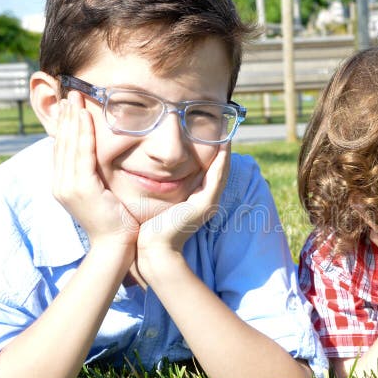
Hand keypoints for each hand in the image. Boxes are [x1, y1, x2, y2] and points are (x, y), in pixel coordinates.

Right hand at [51, 92, 138, 247]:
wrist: (116, 245)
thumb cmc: (115, 221)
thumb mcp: (100, 194)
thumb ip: (94, 176)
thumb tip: (96, 160)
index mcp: (63, 185)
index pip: (61, 149)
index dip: (64, 126)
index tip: (69, 106)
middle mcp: (61, 185)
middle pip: (61, 143)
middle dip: (65, 117)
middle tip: (69, 93)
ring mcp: (68, 187)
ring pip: (69, 145)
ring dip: (72, 119)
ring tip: (75, 98)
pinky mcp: (81, 189)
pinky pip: (81, 155)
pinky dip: (82, 134)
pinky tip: (85, 118)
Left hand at [135, 144, 230, 276]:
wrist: (154, 247)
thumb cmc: (150, 227)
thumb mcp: (158, 202)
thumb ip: (159, 189)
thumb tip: (150, 174)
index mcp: (197, 200)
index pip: (210, 172)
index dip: (214, 155)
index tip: (213, 136)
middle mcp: (206, 200)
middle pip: (219, 170)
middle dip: (223, 151)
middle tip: (225, 130)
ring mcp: (208, 203)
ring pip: (222, 172)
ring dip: (226, 153)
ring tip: (227, 134)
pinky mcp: (206, 205)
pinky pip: (217, 178)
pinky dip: (222, 162)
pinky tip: (223, 147)